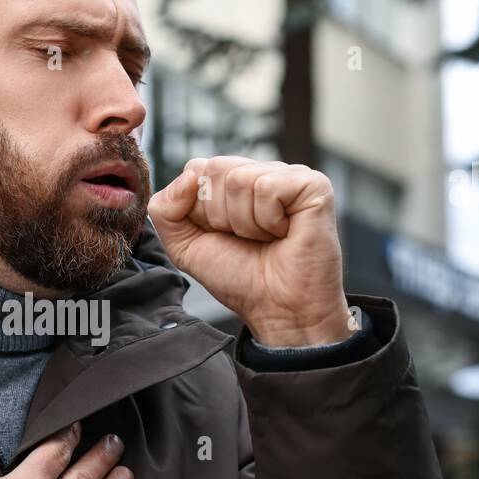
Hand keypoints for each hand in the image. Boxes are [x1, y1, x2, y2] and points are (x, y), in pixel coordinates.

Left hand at [147, 156, 353, 346]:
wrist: (277, 310)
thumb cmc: (239, 278)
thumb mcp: (185, 245)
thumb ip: (165, 208)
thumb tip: (189, 175)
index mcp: (232, 181)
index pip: (195, 169)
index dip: (200, 210)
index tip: (222, 235)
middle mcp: (260, 172)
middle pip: (214, 169)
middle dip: (220, 216)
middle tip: (246, 239)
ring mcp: (288, 175)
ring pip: (239, 179)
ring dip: (245, 223)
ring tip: (266, 238)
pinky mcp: (313, 185)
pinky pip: (267, 187)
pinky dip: (268, 220)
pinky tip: (284, 233)